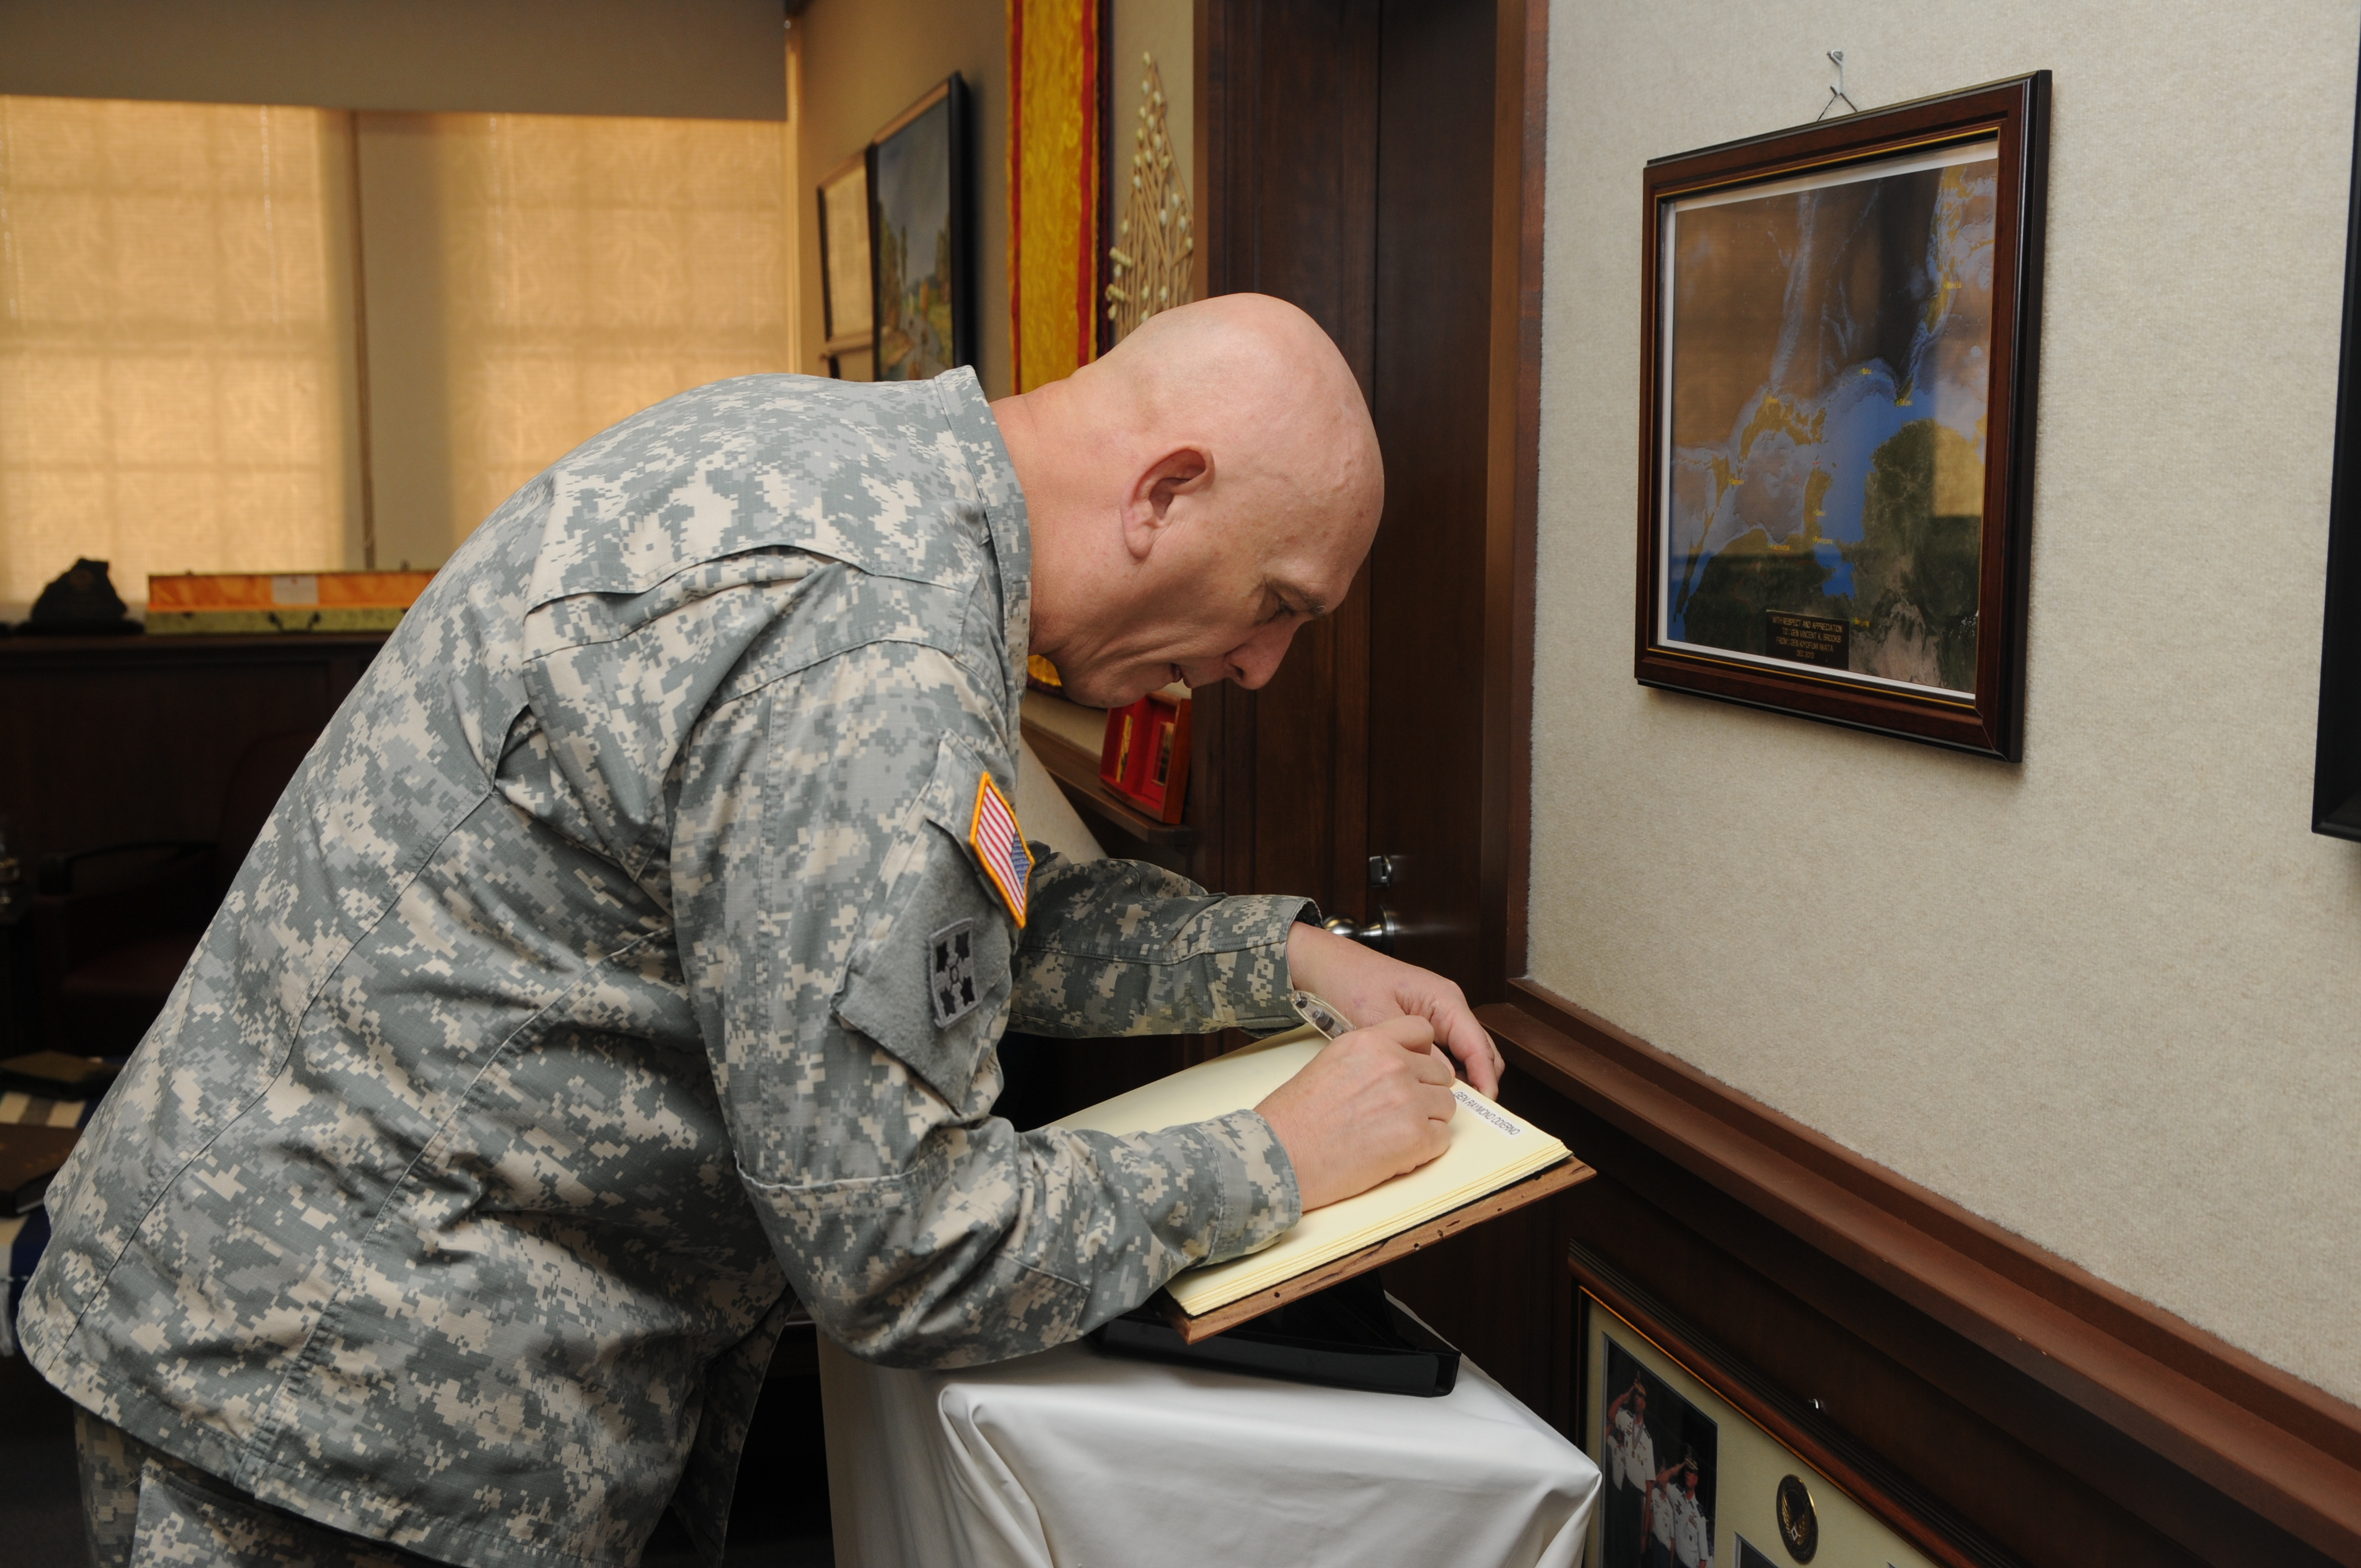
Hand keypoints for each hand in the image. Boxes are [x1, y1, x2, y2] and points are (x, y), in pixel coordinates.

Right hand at [1254, 1016, 1457, 1209]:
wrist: (1282, 1153)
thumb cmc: (1296, 1117)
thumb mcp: (1331, 1062)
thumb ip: (1370, 1058)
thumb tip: (1399, 1069)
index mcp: (1370, 1041)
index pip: (1422, 1031)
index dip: (1420, 1054)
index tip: (1412, 1071)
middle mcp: (1394, 1064)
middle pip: (1439, 1074)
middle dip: (1424, 1093)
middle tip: (1396, 1114)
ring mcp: (1408, 1100)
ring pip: (1446, 1106)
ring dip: (1427, 1122)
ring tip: (1393, 1135)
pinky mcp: (1415, 1136)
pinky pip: (1442, 1139)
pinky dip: (1424, 1149)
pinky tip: (1395, 1153)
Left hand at [1284, 922, 1503, 1096]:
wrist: (1325, 965)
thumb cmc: (1349, 981)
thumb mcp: (1378, 1018)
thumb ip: (1412, 1049)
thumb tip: (1443, 1078)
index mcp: (1443, 999)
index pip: (1478, 1045)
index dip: (1485, 1078)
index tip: (1486, 1106)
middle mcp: (1446, 1006)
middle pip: (1479, 1051)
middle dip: (1479, 1082)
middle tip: (1469, 1115)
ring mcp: (1436, 1016)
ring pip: (1464, 1055)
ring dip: (1461, 1080)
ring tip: (1448, 1108)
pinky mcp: (1423, 1026)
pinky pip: (1444, 1053)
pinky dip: (1443, 1073)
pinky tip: (1429, 1092)